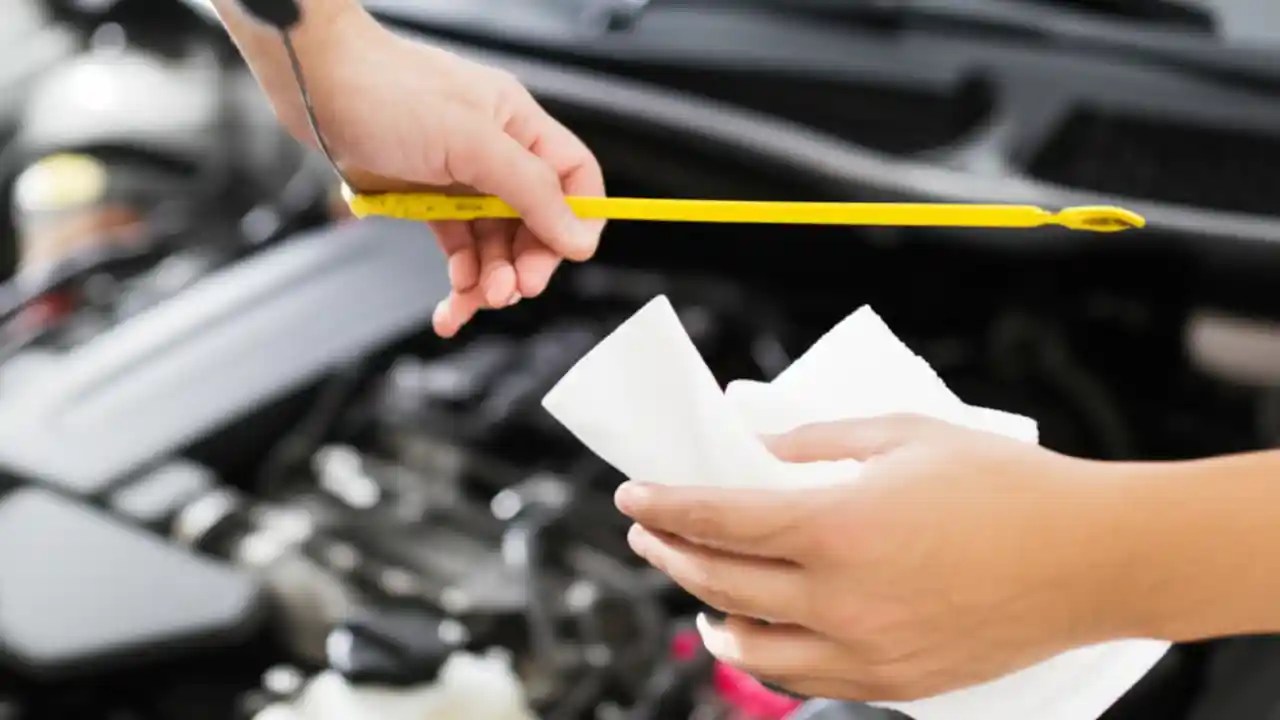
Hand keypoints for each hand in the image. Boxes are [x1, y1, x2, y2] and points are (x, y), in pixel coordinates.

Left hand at [230, 3, 604, 336]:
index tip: (568, 258)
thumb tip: (577, 235)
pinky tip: (452, 300)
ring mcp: (463, 180)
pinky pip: (460, 249)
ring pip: (496, 244)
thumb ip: (530, 191)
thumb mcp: (472, 143)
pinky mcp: (430, 202)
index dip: (579, 220)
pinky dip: (460, 279)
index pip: (575, 179)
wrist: (315, 89)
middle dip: (526, 262)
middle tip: (510, 289)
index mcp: (520, 127)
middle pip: (537, 222)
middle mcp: (498, 154)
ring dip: (491, 279)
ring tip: (474, 300)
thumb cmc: (388, 94)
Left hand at [614, 415, 1135, 701]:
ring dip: (706, 613)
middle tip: (647, 531)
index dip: (664, 505)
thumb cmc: (1006, 485)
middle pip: (719, 582)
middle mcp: (840, 599)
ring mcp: (866, 651)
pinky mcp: (894, 685)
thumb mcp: (903, 436)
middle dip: (669, 553)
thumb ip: (818, 440)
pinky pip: (803, 679)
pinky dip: (762, 656)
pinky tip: (751, 635)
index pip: (718, 519)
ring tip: (689, 586)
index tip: (630, 495)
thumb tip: (759, 449)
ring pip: (750, 646)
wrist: (1091, 558)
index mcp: (837, 527)